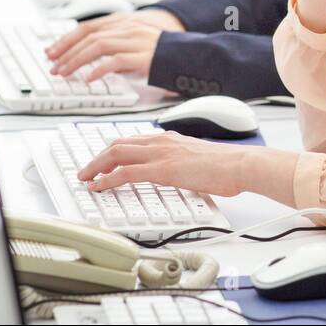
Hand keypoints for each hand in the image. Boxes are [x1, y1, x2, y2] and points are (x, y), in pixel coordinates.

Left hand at [45, 9, 182, 79]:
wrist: (192, 54)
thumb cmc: (163, 52)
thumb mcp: (136, 42)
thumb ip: (116, 45)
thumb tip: (90, 57)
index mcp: (124, 23)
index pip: (87, 27)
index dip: (66, 39)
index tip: (51, 51)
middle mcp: (128, 28)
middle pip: (89, 35)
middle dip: (66, 51)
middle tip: (53, 66)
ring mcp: (136, 40)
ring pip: (98, 46)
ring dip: (76, 60)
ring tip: (65, 73)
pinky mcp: (144, 56)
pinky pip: (115, 61)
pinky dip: (98, 70)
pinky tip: (89, 79)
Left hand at [77, 131, 247, 196]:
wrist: (241, 164)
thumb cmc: (228, 165)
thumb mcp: (199, 160)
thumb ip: (185, 163)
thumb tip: (182, 175)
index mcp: (171, 139)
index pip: (133, 141)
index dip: (113, 150)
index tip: (103, 160)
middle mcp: (162, 141)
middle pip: (118, 145)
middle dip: (97, 158)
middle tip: (86, 170)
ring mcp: (161, 153)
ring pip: (116, 154)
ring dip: (96, 166)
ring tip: (84, 178)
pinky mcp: (162, 169)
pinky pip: (125, 172)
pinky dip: (107, 179)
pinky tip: (98, 186)